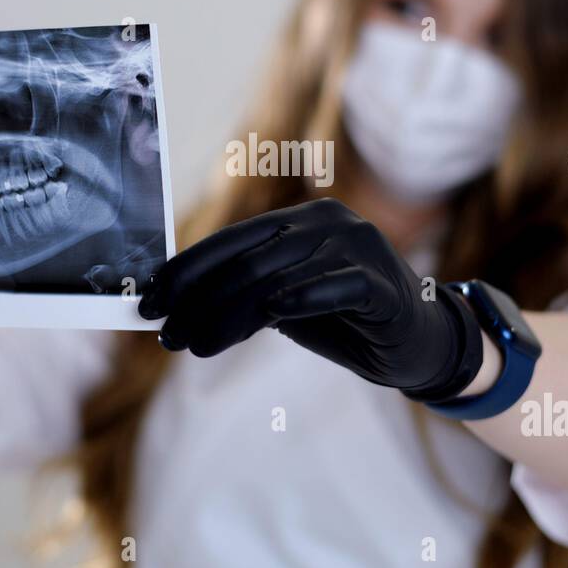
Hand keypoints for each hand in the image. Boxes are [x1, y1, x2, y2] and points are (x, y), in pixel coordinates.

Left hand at [137, 198, 482, 401]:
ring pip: (277, 277)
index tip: (148, 303)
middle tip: (166, 336)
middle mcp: (327, 222)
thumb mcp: (287, 307)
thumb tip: (178, 311)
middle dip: (197, 300)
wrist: (419, 345)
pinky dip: (300, 300)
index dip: (185, 271)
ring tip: (196, 346)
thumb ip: (245, 299)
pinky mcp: (382, 283)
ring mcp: (358, 247)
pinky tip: (269, 318)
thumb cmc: (347, 322)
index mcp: (300, 221)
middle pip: (246, 259)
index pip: (230, 241)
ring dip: (227, 315)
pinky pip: (334, 287)